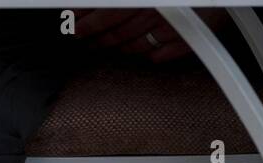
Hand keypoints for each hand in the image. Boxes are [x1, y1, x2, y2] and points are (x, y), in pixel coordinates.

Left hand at [70, 8, 230, 62]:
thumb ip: (118, 0)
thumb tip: (89, 7)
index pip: (106, 13)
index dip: (85, 21)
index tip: (73, 24)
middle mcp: (158, 13)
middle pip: (117, 33)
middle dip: (97, 36)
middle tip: (85, 35)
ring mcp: (173, 30)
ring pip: (134, 46)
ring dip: (118, 46)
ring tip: (108, 43)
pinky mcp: (190, 43)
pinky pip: (159, 56)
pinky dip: (148, 54)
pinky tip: (141, 49)